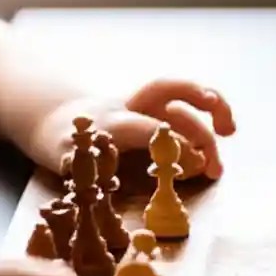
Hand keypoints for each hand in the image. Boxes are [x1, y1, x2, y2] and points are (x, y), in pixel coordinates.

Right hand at [35, 79, 236, 179]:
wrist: (46, 123)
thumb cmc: (108, 130)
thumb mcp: (142, 122)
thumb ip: (174, 136)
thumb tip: (209, 160)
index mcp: (142, 100)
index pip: (181, 88)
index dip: (210, 101)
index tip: (230, 130)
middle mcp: (123, 106)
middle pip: (166, 98)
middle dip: (197, 127)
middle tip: (215, 165)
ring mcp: (97, 127)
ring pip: (136, 127)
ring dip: (168, 145)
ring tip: (190, 167)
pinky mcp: (69, 150)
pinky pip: (94, 162)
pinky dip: (110, 175)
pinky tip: (122, 187)